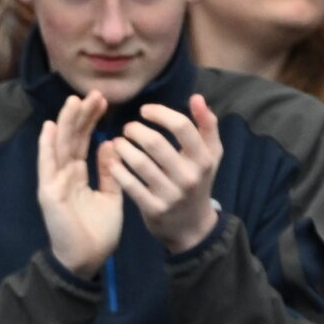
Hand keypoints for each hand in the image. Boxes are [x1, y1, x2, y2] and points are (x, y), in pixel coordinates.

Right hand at [36, 92, 122, 278]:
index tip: (103, 102)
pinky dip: (47, 147)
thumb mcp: (111, 197)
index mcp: (77, 176)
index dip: (91, 121)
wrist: (87, 261)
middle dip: (81, 116)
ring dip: (65, 124)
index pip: (83, 141)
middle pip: (71, 139)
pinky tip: (50, 128)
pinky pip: (47, 167)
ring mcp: (54, 183)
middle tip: (93, 93)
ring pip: (59, 147)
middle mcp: (63, 176)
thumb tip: (108, 144)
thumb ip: (109, 172)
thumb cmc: (98, 233)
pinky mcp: (49, 194)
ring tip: (74, 101)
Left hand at [111, 96, 221, 253]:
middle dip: (136, 130)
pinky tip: (113, 161)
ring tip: (118, 142)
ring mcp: (171, 194)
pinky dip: (118, 170)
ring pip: (140, 163)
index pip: (181, 126)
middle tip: (127, 128)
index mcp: (204, 158)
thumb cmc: (197, 181)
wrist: (192, 226)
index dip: (160, 113)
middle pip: (156, 143)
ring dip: (123, 148)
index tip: (144, 110)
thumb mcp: (211, 155)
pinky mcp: (154, 209)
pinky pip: (130, 185)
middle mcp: (189, 176)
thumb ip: (207, 125)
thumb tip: (197, 97)